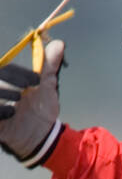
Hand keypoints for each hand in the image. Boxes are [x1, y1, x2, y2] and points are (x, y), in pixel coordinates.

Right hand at [0, 38, 63, 165]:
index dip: (18, 73)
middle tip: (25, 89)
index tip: (37, 80)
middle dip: (10, 79)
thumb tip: (59, 44)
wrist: (41, 135)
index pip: (5, 70)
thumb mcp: (46, 85)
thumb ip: (49, 65)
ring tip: (18, 100)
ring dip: (2, 92)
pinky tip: (11, 113)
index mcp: (6, 79)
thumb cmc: (40, 107)